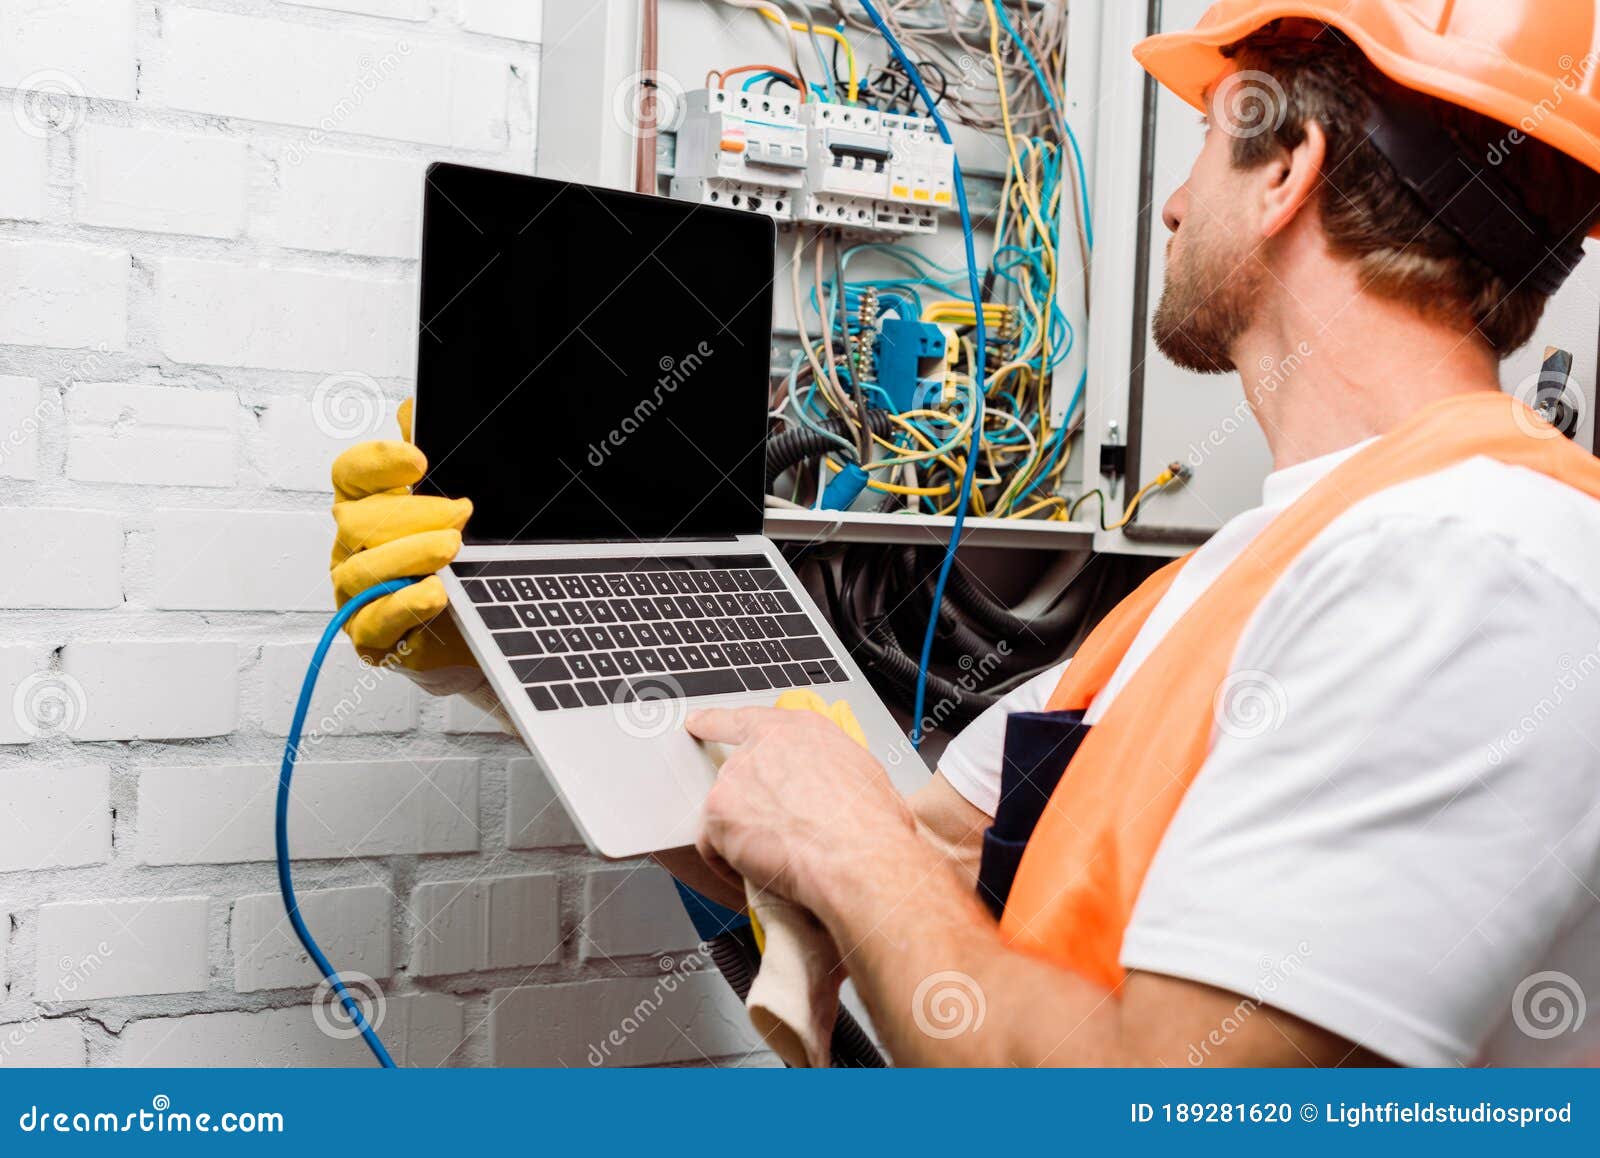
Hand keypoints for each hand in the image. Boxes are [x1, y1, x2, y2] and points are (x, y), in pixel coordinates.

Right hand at [329, 399, 475, 672]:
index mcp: (368, 507)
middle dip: (411, 515)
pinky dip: (404, 605)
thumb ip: (434, 454)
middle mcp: (353, 549)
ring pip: (361, 570)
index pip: (350, 475)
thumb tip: (414, 409)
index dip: (377, 462)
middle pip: (357, 521)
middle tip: (459, 515)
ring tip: (451, 550)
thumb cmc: (457, 562)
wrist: (476, 625)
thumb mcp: (452, 504)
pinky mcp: (371, 637)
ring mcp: (357, 594)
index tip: (418, 460)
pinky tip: (434, 593)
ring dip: (410, 555)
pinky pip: (373, 620)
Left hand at [686, 706, 916, 917]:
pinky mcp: (718, 811)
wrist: (858, 854)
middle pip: (737, 776)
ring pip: (727, 813)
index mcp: (800, 729)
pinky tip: (757, 873)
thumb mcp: (861, 773)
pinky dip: (729, 865)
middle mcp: (763, 745)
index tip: (697, 722)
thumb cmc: (871, 824)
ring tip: (779, 859)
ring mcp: (736, 776)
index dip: (716, 722)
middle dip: (751, 807)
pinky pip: (712, 845)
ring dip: (745, 837)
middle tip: (777, 836)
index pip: (746, 719)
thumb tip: (827, 788)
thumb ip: (827, 768)